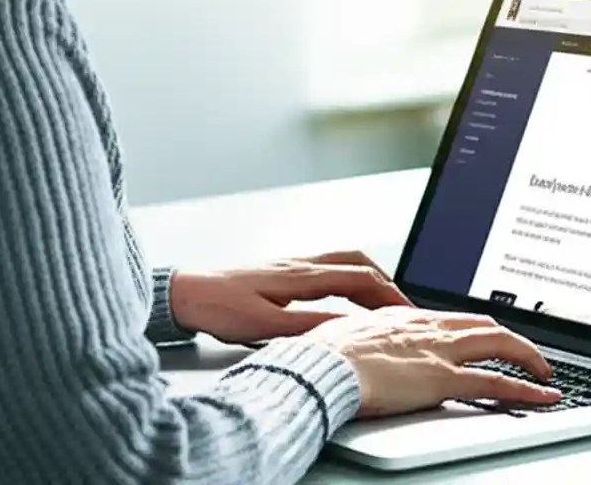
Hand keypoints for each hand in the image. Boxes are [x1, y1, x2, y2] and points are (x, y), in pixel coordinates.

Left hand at [170, 251, 412, 343]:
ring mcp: (291, 265)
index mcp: (301, 275)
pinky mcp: (281, 271)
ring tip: (383, 300)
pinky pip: (328, 267)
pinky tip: (345, 295)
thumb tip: (349, 329)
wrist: (183, 293)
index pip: (359, 278)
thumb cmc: (217, 308)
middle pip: (357, 263)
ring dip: (369, 277)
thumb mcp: (265, 326)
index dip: (388, 296)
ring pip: (343, 261)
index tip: (407, 313)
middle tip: (403, 307)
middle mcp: (300, 264)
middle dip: (386, 283)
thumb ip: (309, 326)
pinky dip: (349, 278)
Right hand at [304, 306, 561, 417]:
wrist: (321, 367)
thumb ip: (366, 340)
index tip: (486, 336)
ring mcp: (440, 351)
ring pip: (501, 345)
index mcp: (405, 318)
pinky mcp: (445, 379)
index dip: (477, 327)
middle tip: (524, 353)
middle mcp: (429, 327)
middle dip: (510, 338)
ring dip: (529, 357)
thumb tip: (364, 347)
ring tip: (544, 372)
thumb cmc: (324, 356)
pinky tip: (544, 395)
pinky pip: (498, 383)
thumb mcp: (346, 337)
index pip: (454, 317)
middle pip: (484, 325)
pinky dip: (527, 389)